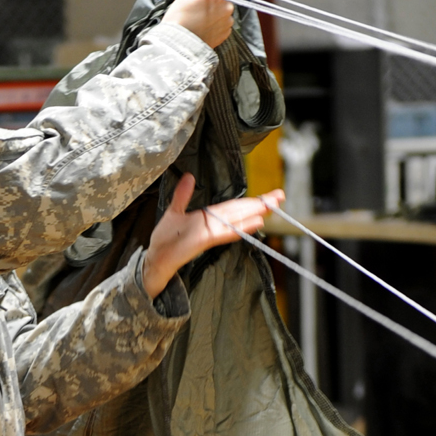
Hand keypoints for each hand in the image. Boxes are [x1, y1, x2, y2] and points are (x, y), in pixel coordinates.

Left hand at [143, 173, 283, 298]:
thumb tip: (190, 176)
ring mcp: (211, 233)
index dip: (250, 200)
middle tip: (279, 197)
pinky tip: (254, 223)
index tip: (268, 195)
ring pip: (236, 221)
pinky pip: (225, 233)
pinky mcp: (205, 241)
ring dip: (254, 213)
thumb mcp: (174, 211)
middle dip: (259, 204)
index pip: (233, 206)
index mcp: (209, 217)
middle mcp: (213, 224)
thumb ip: (183, 195)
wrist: (156, 258)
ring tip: (272, 207)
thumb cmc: (165, 240)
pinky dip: (240, 227)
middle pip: (240, 211)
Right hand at [162, 0, 247, 48]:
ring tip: (198, 17)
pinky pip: (223, 24)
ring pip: (224, 11)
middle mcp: (229, 9)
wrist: (177, 42)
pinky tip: (202, 25)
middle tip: (199, 4)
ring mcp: (228, 23)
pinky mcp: (225, 35)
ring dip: (215, 11)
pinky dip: (215, 23)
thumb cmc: (181, 13)